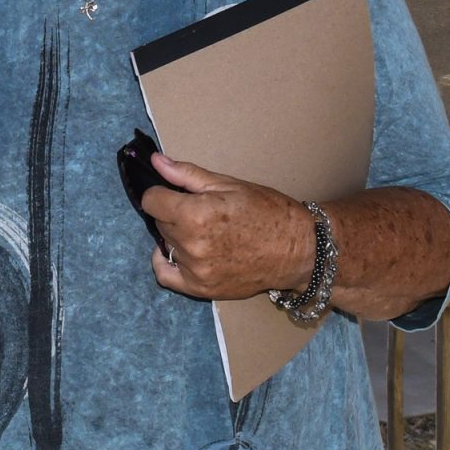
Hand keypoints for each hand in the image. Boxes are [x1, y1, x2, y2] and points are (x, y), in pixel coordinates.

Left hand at [140, 154, 314, 300]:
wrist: (299, 250)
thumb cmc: (269, 212)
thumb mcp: (229, 185)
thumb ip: (186, 175)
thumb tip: (154, 161)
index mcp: (195, 214)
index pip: (150, 200)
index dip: (160, 193)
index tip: (172, 193)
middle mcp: (191, 244)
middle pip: (159, 222)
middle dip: (172, 213)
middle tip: (198, 211)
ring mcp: (195, 269)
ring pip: (166, 244)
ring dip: (176, 236)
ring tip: (204, 231)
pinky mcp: (201, 288)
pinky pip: (165, 275)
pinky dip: (164, 262)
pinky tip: (176, 252)